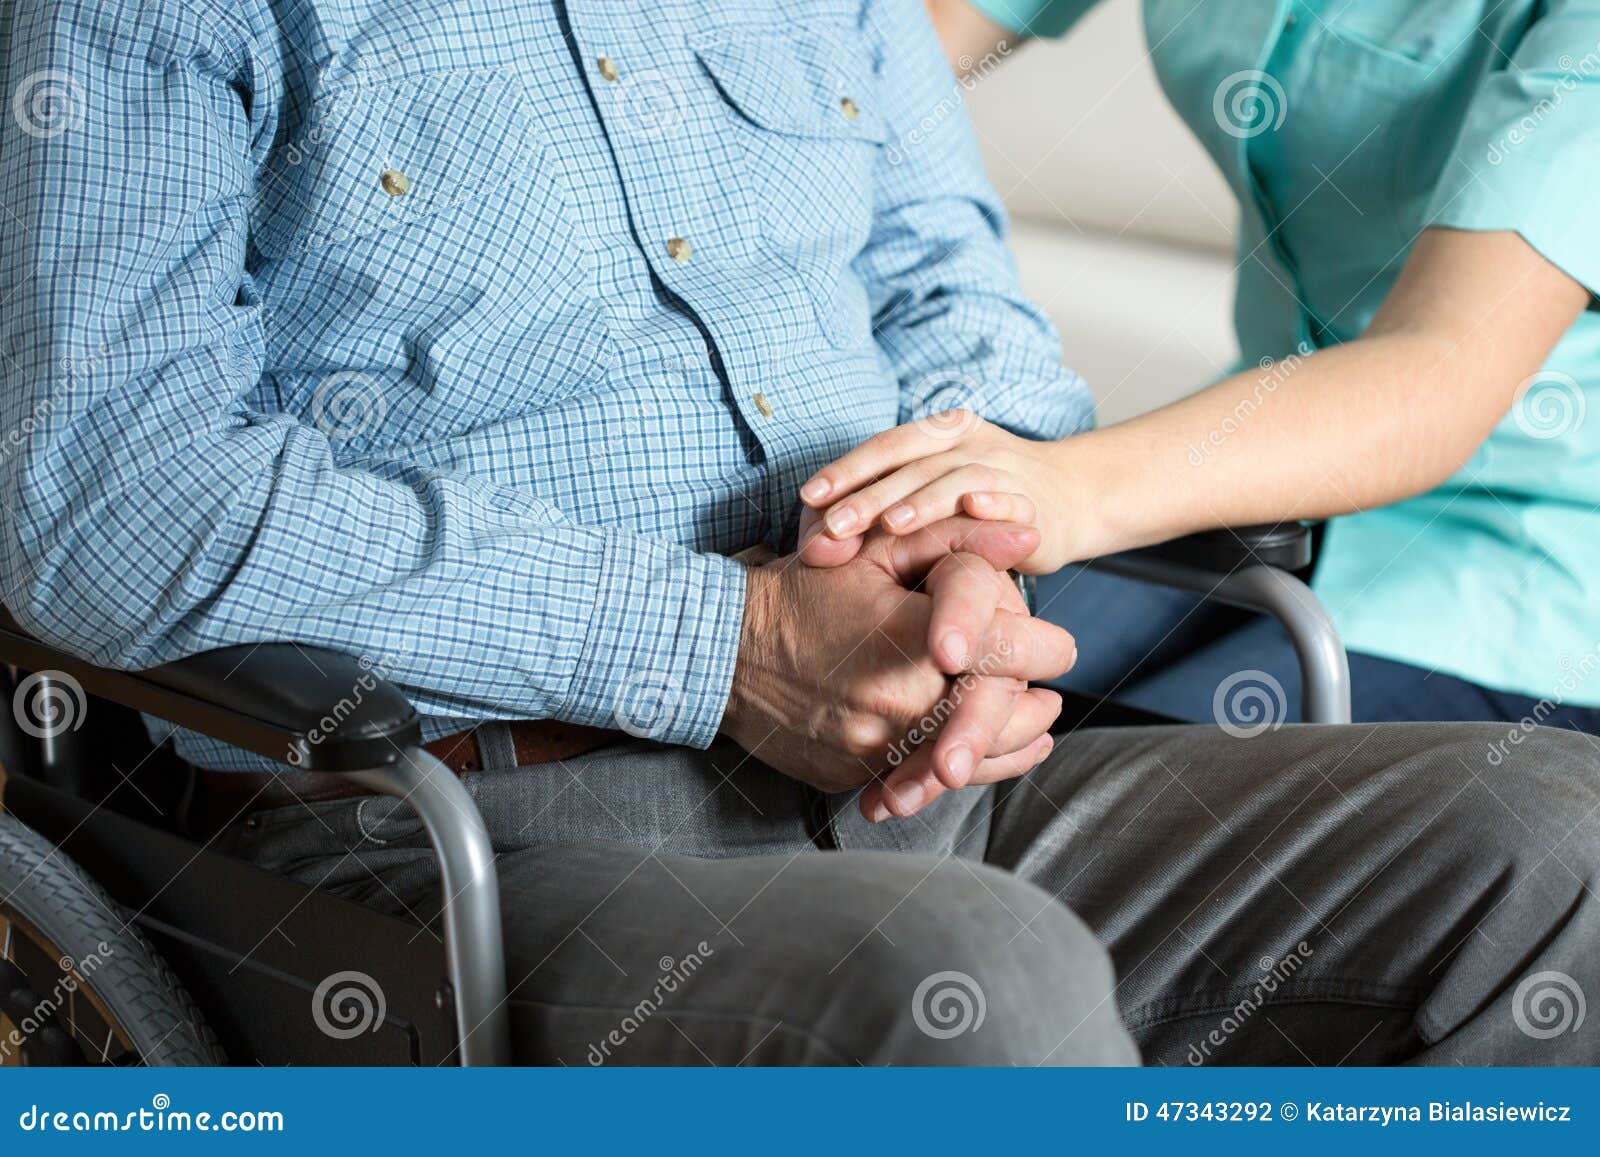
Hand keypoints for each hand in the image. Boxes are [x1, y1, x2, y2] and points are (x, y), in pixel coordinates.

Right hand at [720, 519, 1074, 819]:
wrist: (723, 653)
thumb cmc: (804, 591)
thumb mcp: (877, 550)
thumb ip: (957, 540)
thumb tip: (1027, 538)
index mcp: (916, 642)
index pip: (1016, 654)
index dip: (1046, 648)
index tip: (1055, 646)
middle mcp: (902, 705)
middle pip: (1004, 720)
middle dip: (1033, 706)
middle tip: (1050, 697)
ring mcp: (878, 748)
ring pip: (972, 764)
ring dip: (1009, 747)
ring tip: (1033, 731)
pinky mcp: (857, 774)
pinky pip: (922, 785)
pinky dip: (955, 775)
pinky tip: (972, 762)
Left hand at [797, 412, 1075, 573]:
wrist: (1069, 497)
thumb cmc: (983, 496)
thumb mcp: (933, 484)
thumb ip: (885, 497)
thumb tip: (818, 530)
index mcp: (939, 434)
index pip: (886, 447)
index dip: (847, 470)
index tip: (810, 497)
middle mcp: (969, 446)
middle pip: (912, 467)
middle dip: (871, 497)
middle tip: (834, 525)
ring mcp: (1004, 471)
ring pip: (957, 481)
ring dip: (923, 502)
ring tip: (890, 526)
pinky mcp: (1033, 505)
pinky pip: (1013, 500)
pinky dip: (994, 502)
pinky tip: (974, 508)